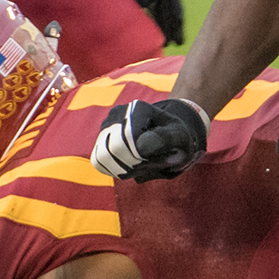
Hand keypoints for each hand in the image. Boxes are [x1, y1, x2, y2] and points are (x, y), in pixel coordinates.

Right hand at [91, 98, 209, 180]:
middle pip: (112, 151)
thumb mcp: (180, 137)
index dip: (144, 158)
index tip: (163, 157)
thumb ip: (165, 139)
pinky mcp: (99, 141)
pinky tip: (134, 166)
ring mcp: (105, 127)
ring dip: (126, 169)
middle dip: (134, 165)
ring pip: (103, 159)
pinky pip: (99, 164)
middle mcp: (117, 114)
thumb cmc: (176, 137)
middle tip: (155, 163)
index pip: (129, 141)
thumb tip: (139, 146)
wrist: (168, 137)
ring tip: (146, 164)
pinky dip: (117, 171)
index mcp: (138, 108)